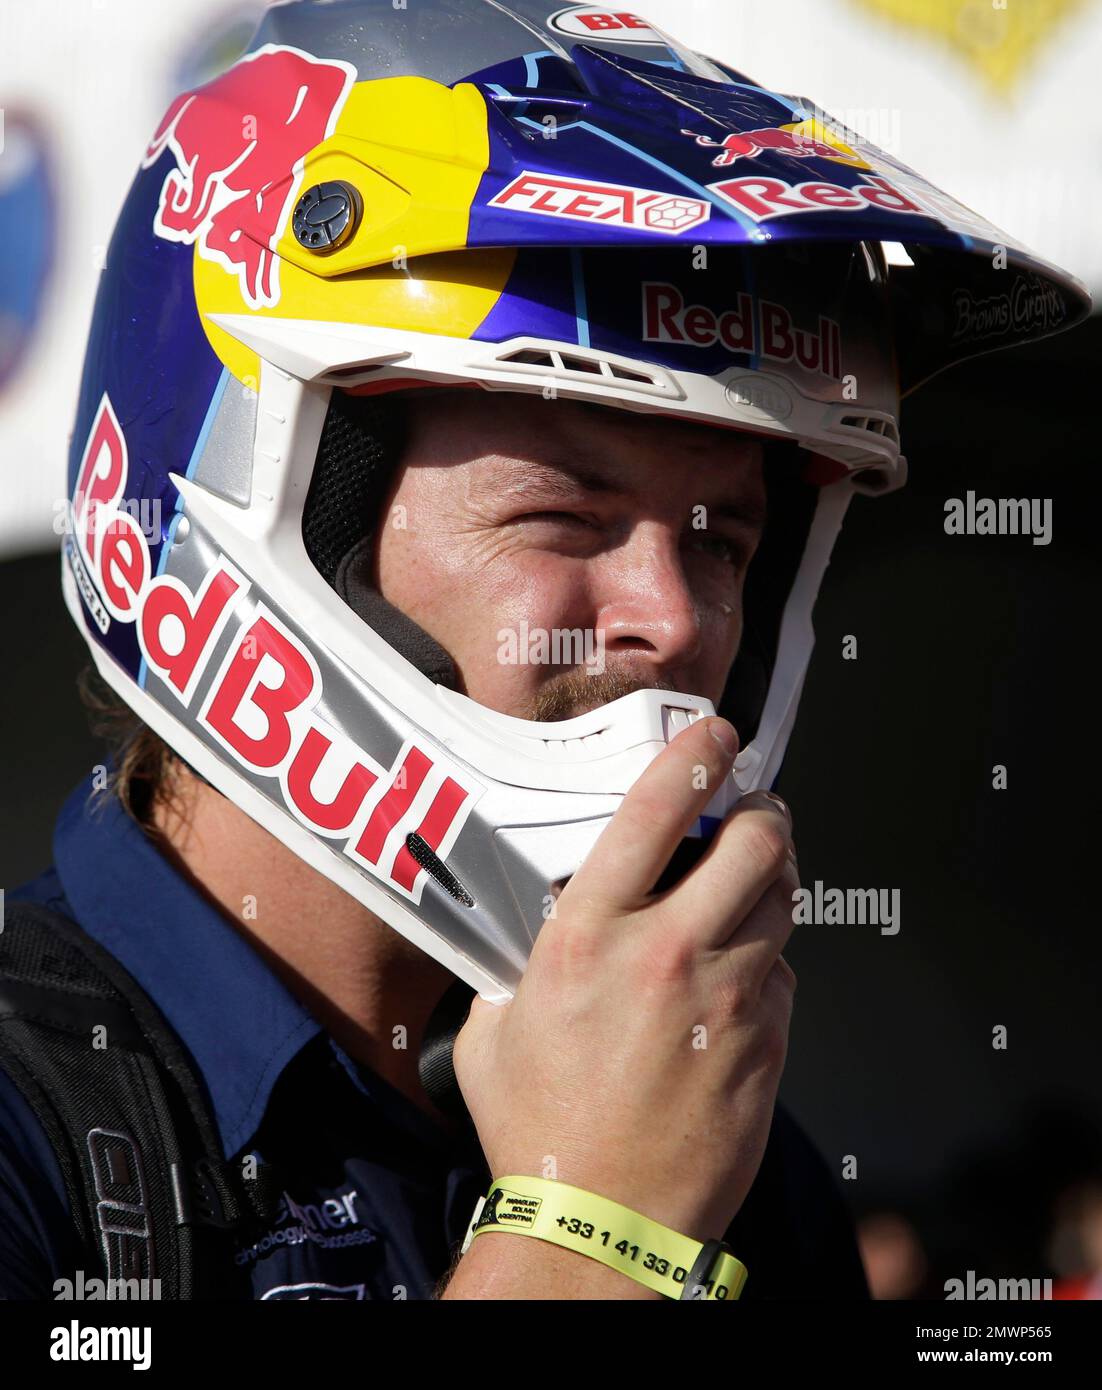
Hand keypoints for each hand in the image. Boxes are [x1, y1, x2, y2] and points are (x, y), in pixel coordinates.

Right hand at [453, 717, 798, 1242]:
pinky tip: (738, 982)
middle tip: (752, 813)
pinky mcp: (769, 1043)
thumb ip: (517, 963)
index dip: (694, 751)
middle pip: (755, 839)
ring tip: (751, 882)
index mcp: (589, 935)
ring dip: (773, 877)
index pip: (655, 807)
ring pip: (785, 897)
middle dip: (762, 812)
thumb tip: (531, 934)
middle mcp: (666, 952)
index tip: (715, 733)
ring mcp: (728, 998)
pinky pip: (787, 973)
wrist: (601, 1224)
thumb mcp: (494, 1025)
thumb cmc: (541, 1130)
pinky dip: (769, 962)